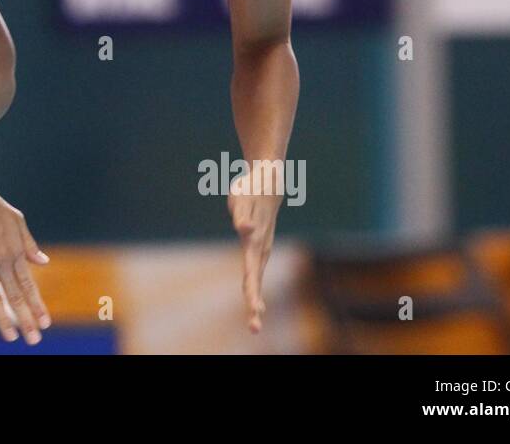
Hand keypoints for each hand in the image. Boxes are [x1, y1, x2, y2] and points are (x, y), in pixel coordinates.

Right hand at [0, 184, 50, 343]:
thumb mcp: (17, 221)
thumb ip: (29, 245)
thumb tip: (44, 262)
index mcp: (15, 252)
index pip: (29, 286)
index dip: (37, 306)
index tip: (45, 324)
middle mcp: (1, 260)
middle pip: (15, 296)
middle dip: (26, 320)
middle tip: (34, 339)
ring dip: (4, 319)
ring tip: (11, 337)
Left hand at [227, 165, 283, 333]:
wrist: (266, 181)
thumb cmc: (251, 190)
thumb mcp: (243, 201)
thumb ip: (242, 216)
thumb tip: (244, 228)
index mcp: (255, 242)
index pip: (252, 273)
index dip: (252, 293)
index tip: (255, 312)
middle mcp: (260, 248)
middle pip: (255, 280)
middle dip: (254, 304)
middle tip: (255, 329)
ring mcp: (261, 248)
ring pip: (256, 278)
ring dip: (255, 300)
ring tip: (255, 323)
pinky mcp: (258, 245)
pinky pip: (254, 270)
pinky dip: (254, 289)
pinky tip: (256, 304)